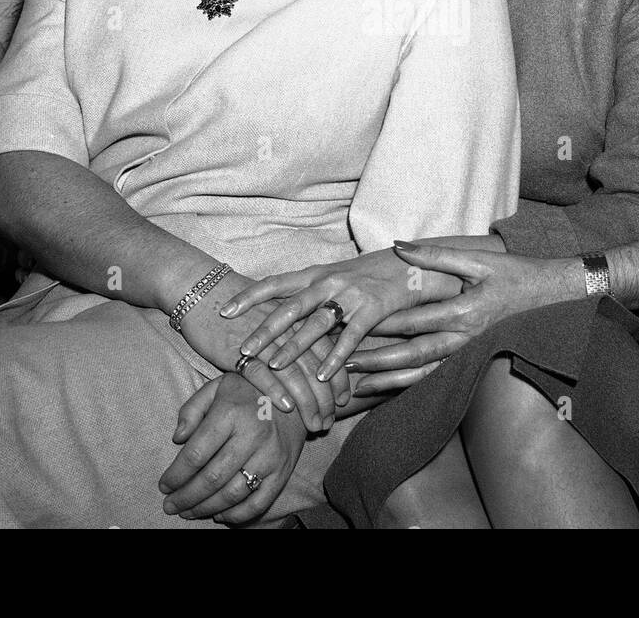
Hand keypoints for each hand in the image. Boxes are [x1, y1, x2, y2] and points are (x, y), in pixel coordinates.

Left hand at [159, 374, 305, 524]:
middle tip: (170, 505)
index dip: (176, 475)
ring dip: (206, 508)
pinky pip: (258, 502)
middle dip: (186, 497)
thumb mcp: (217, 387)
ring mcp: (270, 456)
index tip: (164, 485)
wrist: (295, 394)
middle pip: (212, 478)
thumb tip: (177, 438)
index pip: (196, 453)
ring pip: (233, 494)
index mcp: (231, 412)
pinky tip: (219, 515)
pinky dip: (236, 515)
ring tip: (188, 512)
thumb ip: (192, 409)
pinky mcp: (282, 471)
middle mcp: (252, 435)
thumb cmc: (248, 392)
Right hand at [177, 280, 349, 431]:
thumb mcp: (274, 314)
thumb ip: (295, 332)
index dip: (338, 378)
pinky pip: (261, 372)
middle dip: (326, 397)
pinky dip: (275, 391)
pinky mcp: (237, 349)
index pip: (328, 350)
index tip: (344, 402)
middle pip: (315, 365)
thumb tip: (316, 358)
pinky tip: (287, 408)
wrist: (201, 291)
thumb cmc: (240, 306)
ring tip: (315, 423)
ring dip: (307, 401)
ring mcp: (263, 339)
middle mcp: (285, 328)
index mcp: (297, 317)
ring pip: (293, 372)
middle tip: (331, 421)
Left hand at [218, 244, 469, 381]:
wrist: (414, 263)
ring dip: (292, 346)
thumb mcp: (338, 278)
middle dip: (263, 329)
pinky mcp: (372, 309)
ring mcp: (350, 295)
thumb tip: (283, 312)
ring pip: (315, 323)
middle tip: (241, 349)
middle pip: (289, 306)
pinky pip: (350, 337)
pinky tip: (324, 374)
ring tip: (272, 365)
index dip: (249, 296)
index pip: (276, 283)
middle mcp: (329, 281)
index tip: (224, 310)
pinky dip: (336, 356)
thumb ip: (314, 294)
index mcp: (318, 274)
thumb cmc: (372, 274)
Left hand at [348, 239, 582, 393]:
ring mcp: (467, 353)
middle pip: (413, 353)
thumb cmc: (514, 274)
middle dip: (378, 359)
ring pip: (423, 373)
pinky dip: (410, 386)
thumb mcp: (478, 260)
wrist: (550, 296)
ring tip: (357, 385)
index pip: (415, 320)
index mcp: (464, 311)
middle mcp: (464, 338)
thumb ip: (437, 255)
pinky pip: (436, 377)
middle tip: (345, 362)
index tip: (354, 324)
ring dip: (390, 380)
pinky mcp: (469, 359)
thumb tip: (400, 245)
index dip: (383, 324)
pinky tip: (387, 390)